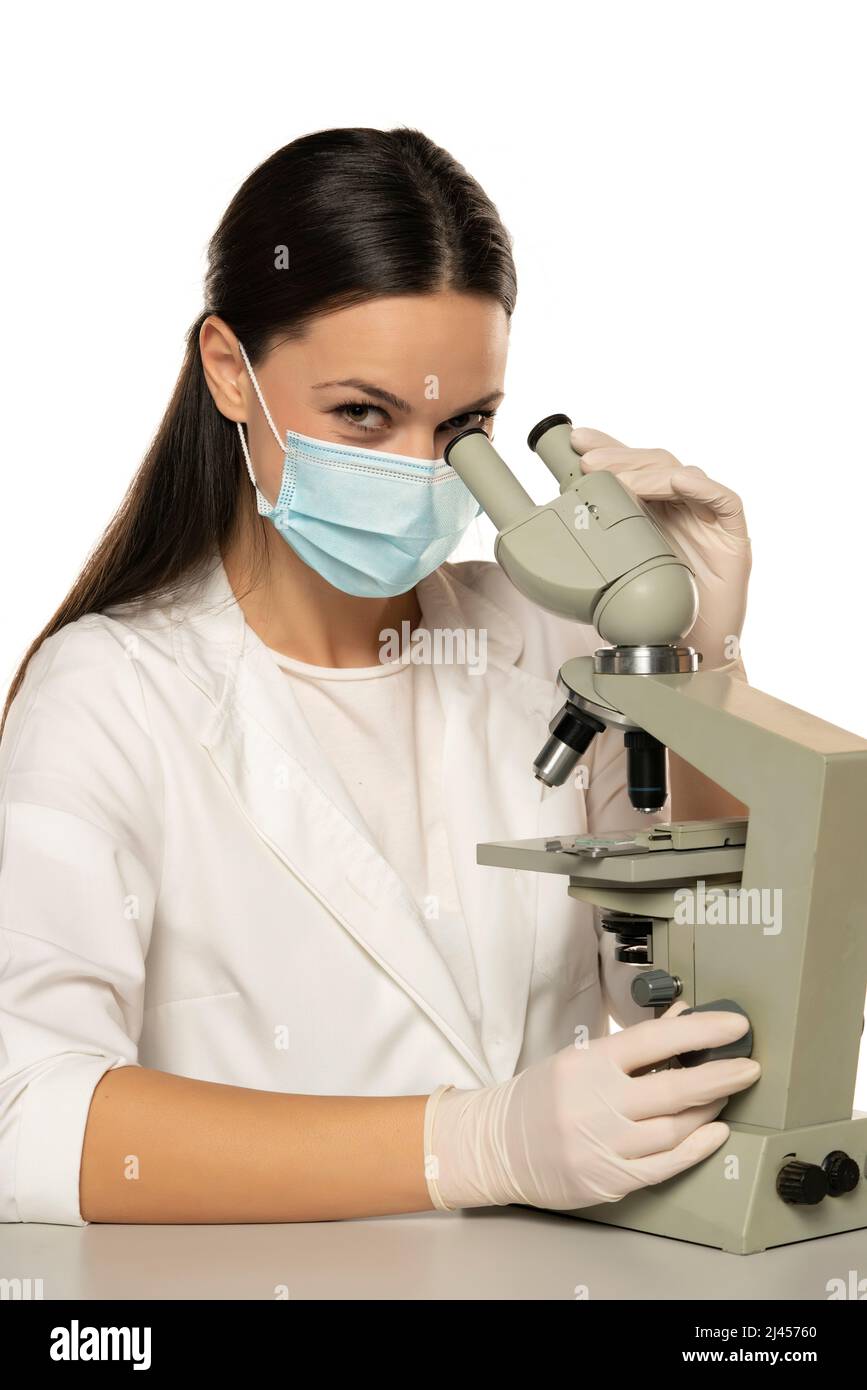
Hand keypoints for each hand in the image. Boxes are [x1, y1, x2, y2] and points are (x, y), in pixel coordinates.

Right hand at [424, 1000, 760, 1211]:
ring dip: (709, 1110)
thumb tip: (683, 1015)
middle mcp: (598, 1102)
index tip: (734, 1026)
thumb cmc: (544, 1096)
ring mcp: (603, 1144)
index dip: (700, 1032)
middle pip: (674, 1088)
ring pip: (674, 1129)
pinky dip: (696, 1148)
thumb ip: (634, 1043)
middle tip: (750, 1067)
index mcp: (590, 1063)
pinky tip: (716, 1132)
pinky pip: (665, 1165)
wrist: (497, 1145)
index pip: (654, 1040)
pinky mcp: (609, 1179)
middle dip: (720, 1076)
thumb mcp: (581, 1059)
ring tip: (726, 1096)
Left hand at [570, 427, 751, 669]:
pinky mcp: (733, 536)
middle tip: (588, 461)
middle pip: (653, 465)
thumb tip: (548, 533)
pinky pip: (724, 500)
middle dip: (620, 458)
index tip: (575, 439)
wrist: (692, 651)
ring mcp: (706, 519)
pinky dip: (702, 487)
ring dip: (648, 472)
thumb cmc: (655, 614)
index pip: (630, 468)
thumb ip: (595, 549)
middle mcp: (679, 508)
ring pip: (681, 476)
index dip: (606, 447)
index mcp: (651, 512)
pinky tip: (679, 482)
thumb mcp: (615, 575)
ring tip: (619, 477)